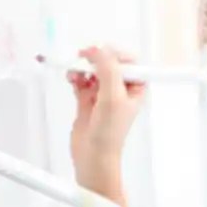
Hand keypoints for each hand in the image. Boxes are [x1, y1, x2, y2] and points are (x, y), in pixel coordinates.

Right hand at [69, 46, 145, 182]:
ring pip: (93, 70)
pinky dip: (75, 76)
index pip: (128, 61)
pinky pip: (81, 79)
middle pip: (108, 62)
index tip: (100, 53)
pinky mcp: (88, 100)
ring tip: (75, 71)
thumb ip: (108, 71)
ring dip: (83, 67)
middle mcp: (121, 89)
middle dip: (95, 58)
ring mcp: (103, 94)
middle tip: (84, 56)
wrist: (93, 155)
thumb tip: (100, 50)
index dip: (114, 54)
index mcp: (135, 88)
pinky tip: (71, 78)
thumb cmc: (110, 134)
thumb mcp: (112, 97)